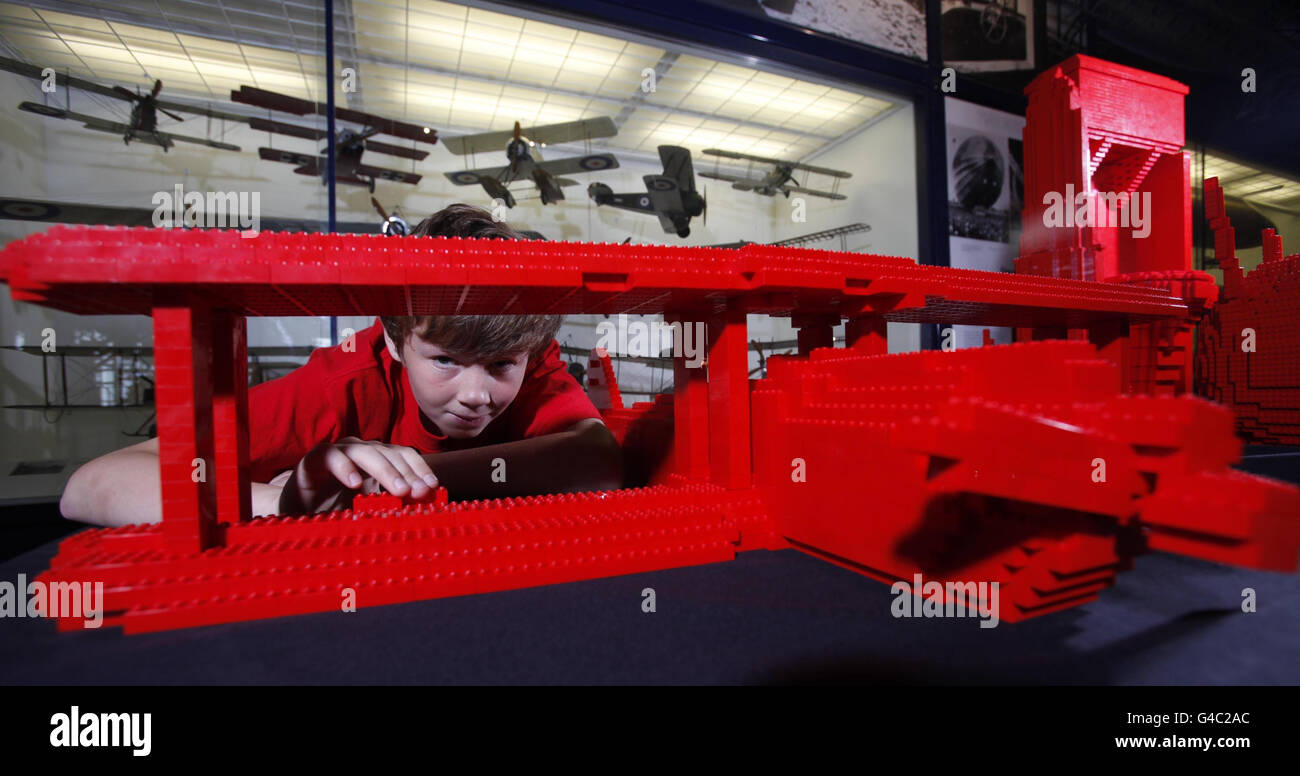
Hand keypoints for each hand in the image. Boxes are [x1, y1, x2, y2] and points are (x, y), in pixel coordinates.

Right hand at [278, 437, 438, 514]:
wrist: (298, 512)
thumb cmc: (338, 509)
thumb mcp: (372, 509)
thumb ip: (394, 503)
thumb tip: (425, 505)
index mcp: (379, 459)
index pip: (405, 456)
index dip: (420, 469)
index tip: (433, 487)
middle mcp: (361, 451)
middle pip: (391, 453)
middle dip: (408, 473)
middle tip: (419, 492)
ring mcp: (339, 452)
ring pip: (366, 452)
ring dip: (385, 470)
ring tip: (399, 490)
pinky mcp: (314, 459)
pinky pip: (331, 457)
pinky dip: (344, 468)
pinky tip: (355, 485)